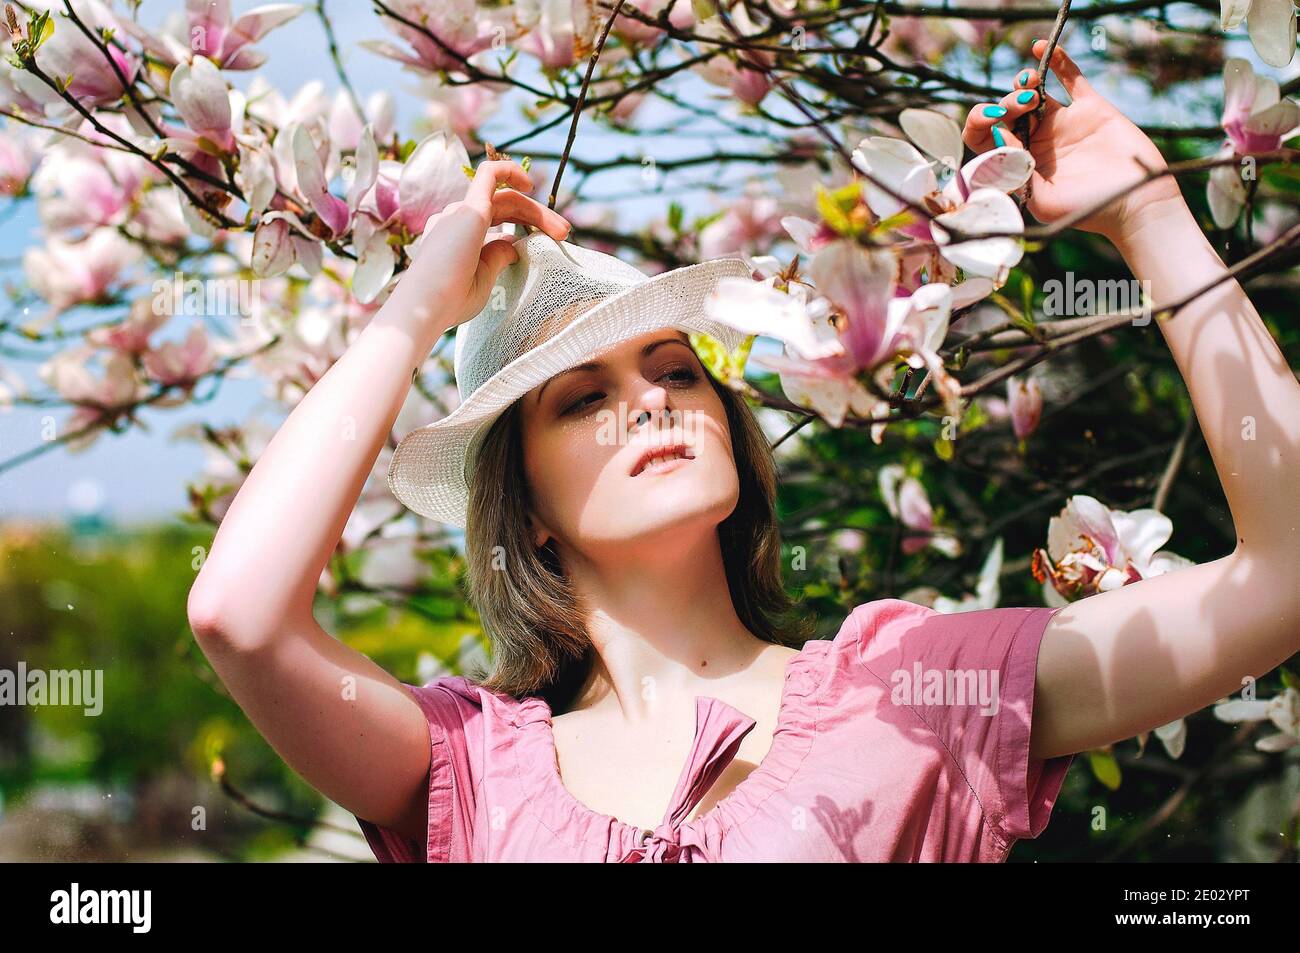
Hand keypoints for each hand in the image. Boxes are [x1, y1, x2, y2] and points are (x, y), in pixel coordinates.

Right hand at [402, 159, 571, 330]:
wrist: (428, 304)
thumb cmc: (450, 301)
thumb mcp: (483, 280)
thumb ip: (498, 259)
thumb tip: (513, 245)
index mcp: (455, 238)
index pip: (494, 223)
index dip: (523, 229)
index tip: (547, 242)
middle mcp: (455, 220)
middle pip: (504, 208)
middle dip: (536, 218)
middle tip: (564, 233)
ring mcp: (460, 212)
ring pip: (506, 199)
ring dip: (536, 210)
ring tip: (562, 230)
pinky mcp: (470, 208)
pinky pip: (490, 174)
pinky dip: (510, 170)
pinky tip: (530, 184)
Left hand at [961, 40, 1185, 241]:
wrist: (1135, 203)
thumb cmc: (1088, 211)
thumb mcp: (1042, 202)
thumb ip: (1017, 174)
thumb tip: (997, 138)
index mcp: (1021, 164)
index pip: (990, 137)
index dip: (984, 124)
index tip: (995, 122)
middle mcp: (1038, 142)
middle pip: (1010, 112)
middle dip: (1007, 103)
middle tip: (1022, 105)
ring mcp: (1064, 123)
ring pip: (1034, 93)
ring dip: (1024, 83)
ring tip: (1029, 85)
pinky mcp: (1090, 109)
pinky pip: (1070, 79)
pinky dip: (1056, 61)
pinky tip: (1040, 47)